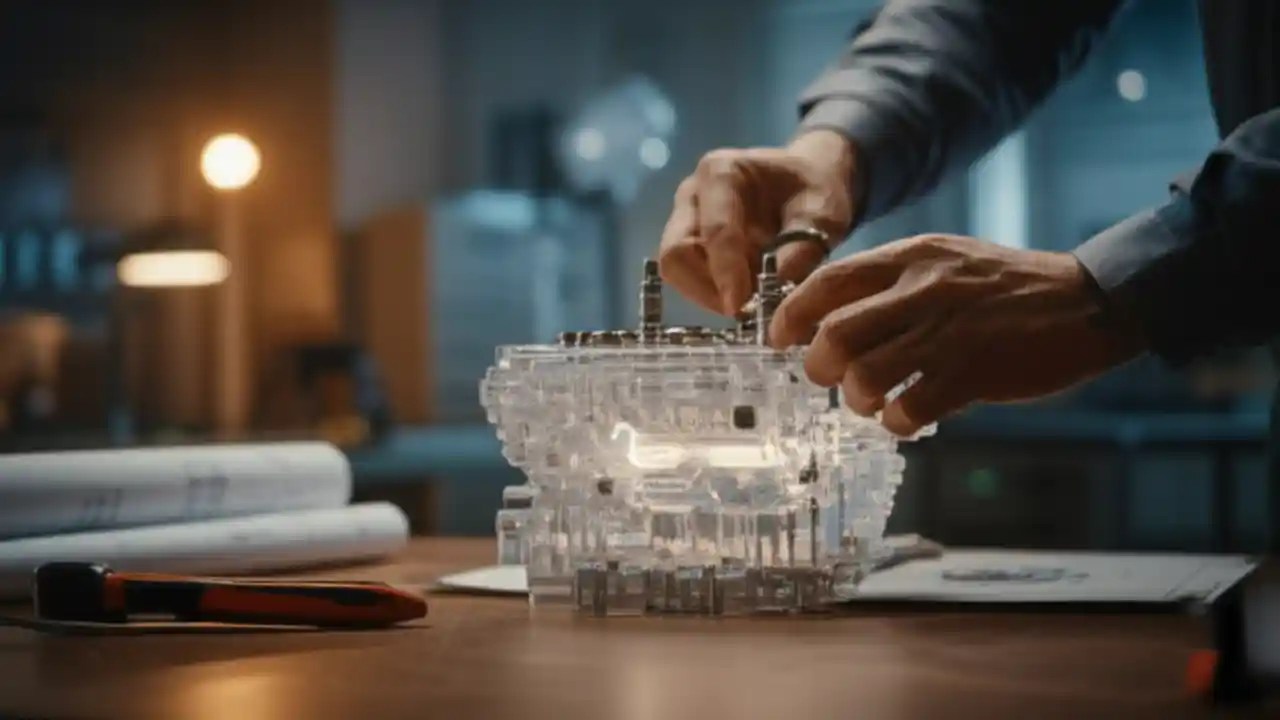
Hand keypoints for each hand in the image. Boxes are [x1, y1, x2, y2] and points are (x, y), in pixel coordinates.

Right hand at [658, 130, 857, 314]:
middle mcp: (693, 194)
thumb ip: (802, 249)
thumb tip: (774, 294)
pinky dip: (711, 292)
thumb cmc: (817, 190)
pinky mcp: (689, 241)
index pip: (715, 231)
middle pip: (676, 253)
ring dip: (708, 293)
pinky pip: (687, 276)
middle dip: (707, 288)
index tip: (742, 306)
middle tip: (746, 309)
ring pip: (676, 268)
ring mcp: (685, 218)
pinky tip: (743, 294)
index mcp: (721, 172)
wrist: (812, 179)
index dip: (726, 272)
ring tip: (750, 301)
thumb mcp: (823, 214)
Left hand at [768, 234, 1146, 434]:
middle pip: (835, 334)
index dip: (791, 315)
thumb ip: (891, 280)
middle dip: (819, 366)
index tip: (782, 338)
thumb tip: (829, 313)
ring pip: (865, 375)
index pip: (828, 282)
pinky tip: (907, 418)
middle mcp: (923, 290)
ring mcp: (949, 333)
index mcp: (911, 257)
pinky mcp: (975, 373)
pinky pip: (909, 408)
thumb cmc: (1007, 288)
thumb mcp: (945, 261)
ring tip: (872, 401)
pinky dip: (896, 421)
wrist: (1089, 301)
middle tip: (830, 377)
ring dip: (857, 398)